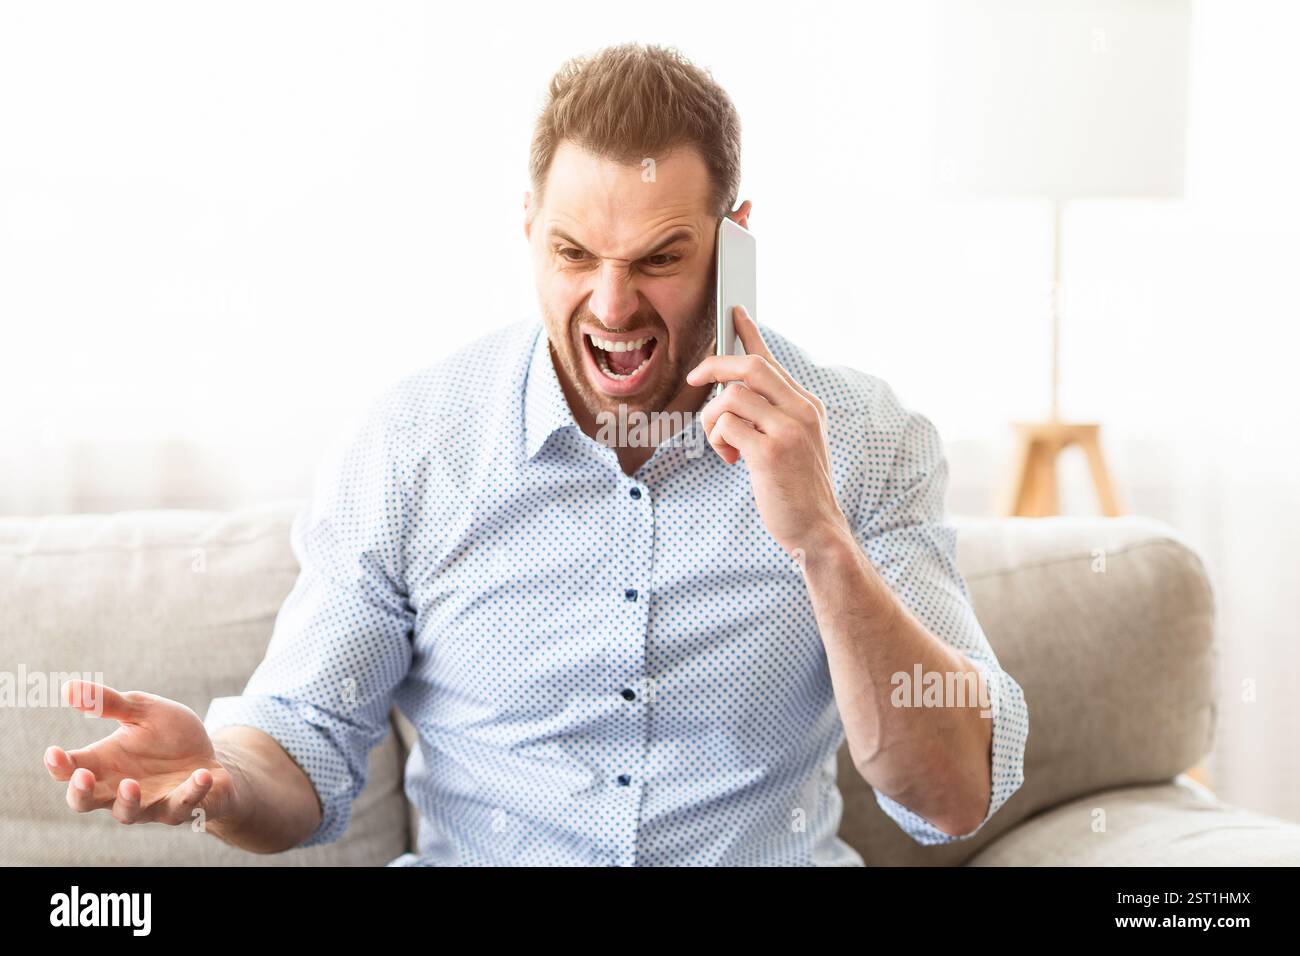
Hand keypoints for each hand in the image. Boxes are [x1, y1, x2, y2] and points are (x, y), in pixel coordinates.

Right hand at [43, 679, 239, 828]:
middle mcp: (118, 789)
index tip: (53, 752)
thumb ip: (111, 704)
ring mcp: (149, 803)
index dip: (59, 765)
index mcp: (104, 763)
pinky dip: (192, 790)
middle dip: (82, 793)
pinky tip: (202, 774)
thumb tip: (69, 688)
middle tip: (83, 777)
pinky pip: (183, 805)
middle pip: (86, 802)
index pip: (70, 770)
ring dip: (128, 801)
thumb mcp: (143, 711)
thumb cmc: (168, 736)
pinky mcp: (181, 807)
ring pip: (128, 814)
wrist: (208, 755)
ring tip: (131, 784)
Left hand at [687, 305, 852, 557]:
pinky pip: (727, 426)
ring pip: (731, 397)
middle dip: (714, 367)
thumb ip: (772, 415)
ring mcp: (788, 430)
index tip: (735, 313)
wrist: (818, 529)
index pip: (772, 360)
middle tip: (695, 379)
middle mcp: (801, 410)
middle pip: (749, 367)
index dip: (749, 334)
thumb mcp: (795, 443)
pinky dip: (718, 441)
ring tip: (723, 445)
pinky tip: (731, 459)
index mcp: (807, 405)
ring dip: (713, 420)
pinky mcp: (770, 452)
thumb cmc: (798, 489)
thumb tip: (730, 395)